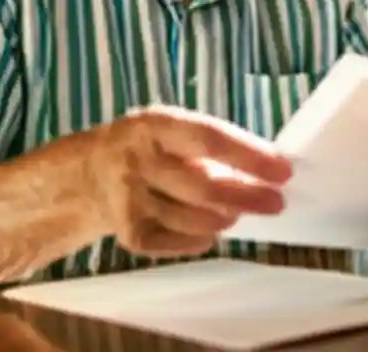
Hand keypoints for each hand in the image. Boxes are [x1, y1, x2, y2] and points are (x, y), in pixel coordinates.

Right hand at [87, 105, 292, 256]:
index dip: (249, 155)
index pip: (209, 139)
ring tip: (236, 212)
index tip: (283, 170)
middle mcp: (138, 161)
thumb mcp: (169, 132)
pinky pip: (179, 242)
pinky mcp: (129, 233)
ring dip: (224, 218)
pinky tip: (208, 230)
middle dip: (247, 196)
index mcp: (154, 126)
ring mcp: (130, 200)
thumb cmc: (145, 149)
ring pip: (194, 218)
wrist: (83, 177)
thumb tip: (263, 170)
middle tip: (276, 203)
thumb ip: (209, 148)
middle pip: (203, 186)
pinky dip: (201, 238)